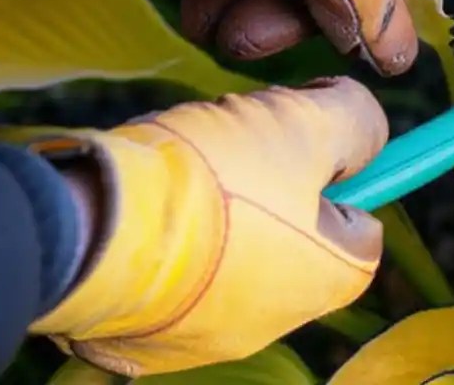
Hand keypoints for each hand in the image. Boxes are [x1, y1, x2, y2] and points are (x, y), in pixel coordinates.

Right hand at [30, 78, 386, 375]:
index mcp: (327, 279)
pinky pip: (172, 269)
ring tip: (183, 166)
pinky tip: (146, 202)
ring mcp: (206, 333)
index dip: (342, 167)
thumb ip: (355, 119)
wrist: (88, 231)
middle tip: (238, 142)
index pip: (361, 219)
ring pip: (232, 243)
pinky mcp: (145, 334)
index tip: (307, 134)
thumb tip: (364, 125)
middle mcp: (274, 321)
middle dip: (273, 175)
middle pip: (293, 228)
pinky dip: (165, 231)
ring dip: (217, 196)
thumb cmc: (211, 182)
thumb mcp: (306, 124)